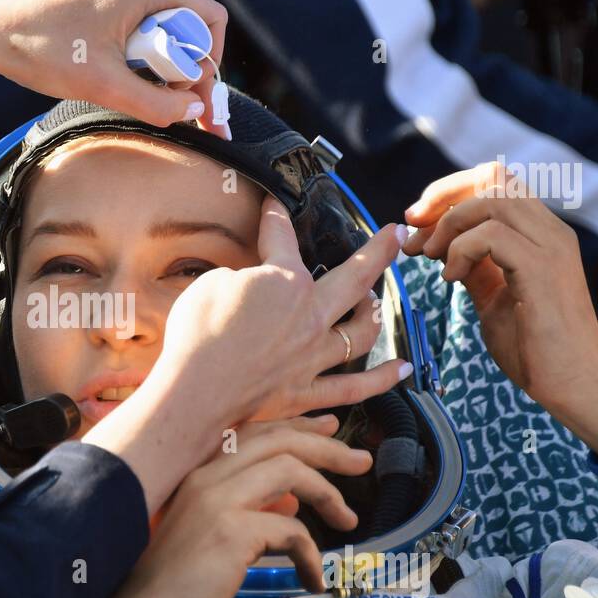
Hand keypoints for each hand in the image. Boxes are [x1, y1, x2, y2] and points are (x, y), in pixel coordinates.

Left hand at [0, 0, 229, 136]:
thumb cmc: (39, 52)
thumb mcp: (105, 88)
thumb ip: (158, 104)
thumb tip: (192, 110)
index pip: (207, 17)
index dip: (209, 61)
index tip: (193, 93)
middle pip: (181, 13)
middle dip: (176, 56)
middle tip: (157, 91)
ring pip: (152, 8)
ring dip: (150, 44)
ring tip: (122, 73)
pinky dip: (126, 29)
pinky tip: (101, 54)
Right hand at [84, 196, 409, 515]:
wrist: (195, 391)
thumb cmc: (196, 334)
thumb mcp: (211, 285)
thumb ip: (239, 278)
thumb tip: (247, 282)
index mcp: (286, 281)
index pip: (283, 238)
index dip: (275, 217)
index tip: (273, 206)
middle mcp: (311, 316)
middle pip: (355, 278)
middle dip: (378, 251)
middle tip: (395, 235)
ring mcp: (313, 356)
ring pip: (361, 332)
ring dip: (373, 315)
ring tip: (375, 305)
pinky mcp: (305, 391)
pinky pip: (354, 387)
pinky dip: (382, 379)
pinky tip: (402, 370)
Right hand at [107, 417, 371, 597]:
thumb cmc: (172, 583)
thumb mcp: (208, 533)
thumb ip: (244, 510)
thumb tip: (289, 505)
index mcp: (198, 472)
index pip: (255, 432)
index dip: (297, 427)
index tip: (329, 430)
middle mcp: (205, 475)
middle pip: (279, 440)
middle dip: (327, 448)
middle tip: (361, 462)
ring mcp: (217, 499)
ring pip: (290, 470)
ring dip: (329, 493)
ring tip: (349, 519)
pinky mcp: (231, 531)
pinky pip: (292, 531)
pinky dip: (312, 555)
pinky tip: (313, 578)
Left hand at [402, 163, 597, 459]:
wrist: (576, 387)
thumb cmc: (536, 349)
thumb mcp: (494, 298)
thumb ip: (476, 268)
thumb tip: (445, 247)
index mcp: (541, 234)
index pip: (496, 181)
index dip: (450, 193)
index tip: (417, 221)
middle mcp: (551, 231)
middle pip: (493, 177)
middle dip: (442, 198)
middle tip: (415, 236)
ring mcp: (551, 247)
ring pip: (492, 198)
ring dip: (448, 224)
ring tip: (431, 259)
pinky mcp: (543, 270)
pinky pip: (492, 235)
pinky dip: (460, 251)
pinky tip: (451, 280)